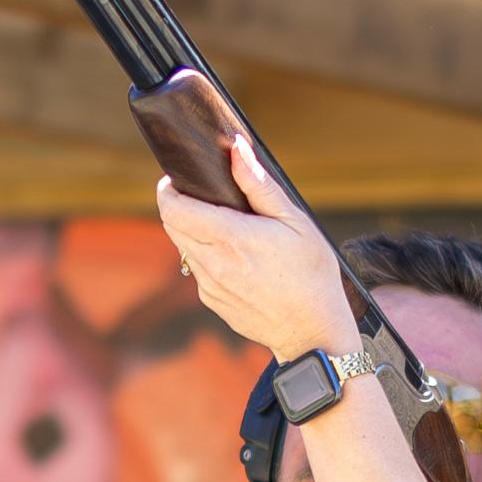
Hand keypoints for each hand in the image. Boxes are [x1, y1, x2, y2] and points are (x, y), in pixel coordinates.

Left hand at [153, 116, 360, 361]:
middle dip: (179, 205)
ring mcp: (209, 287)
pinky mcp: (212, 302)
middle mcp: (212, 264)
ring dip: (195, 232)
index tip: (177, 179)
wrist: (312, 333)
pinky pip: (199, 271)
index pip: (173, 208)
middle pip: (171, 225)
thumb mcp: (295, 222)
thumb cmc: (312, 274)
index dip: (168, 189)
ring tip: (228, 227)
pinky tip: (240, 260)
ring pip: (184, 248)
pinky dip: (209, 257)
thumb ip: (259, 185)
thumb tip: (236, 148)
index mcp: (231, 238)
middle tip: (202, 196)